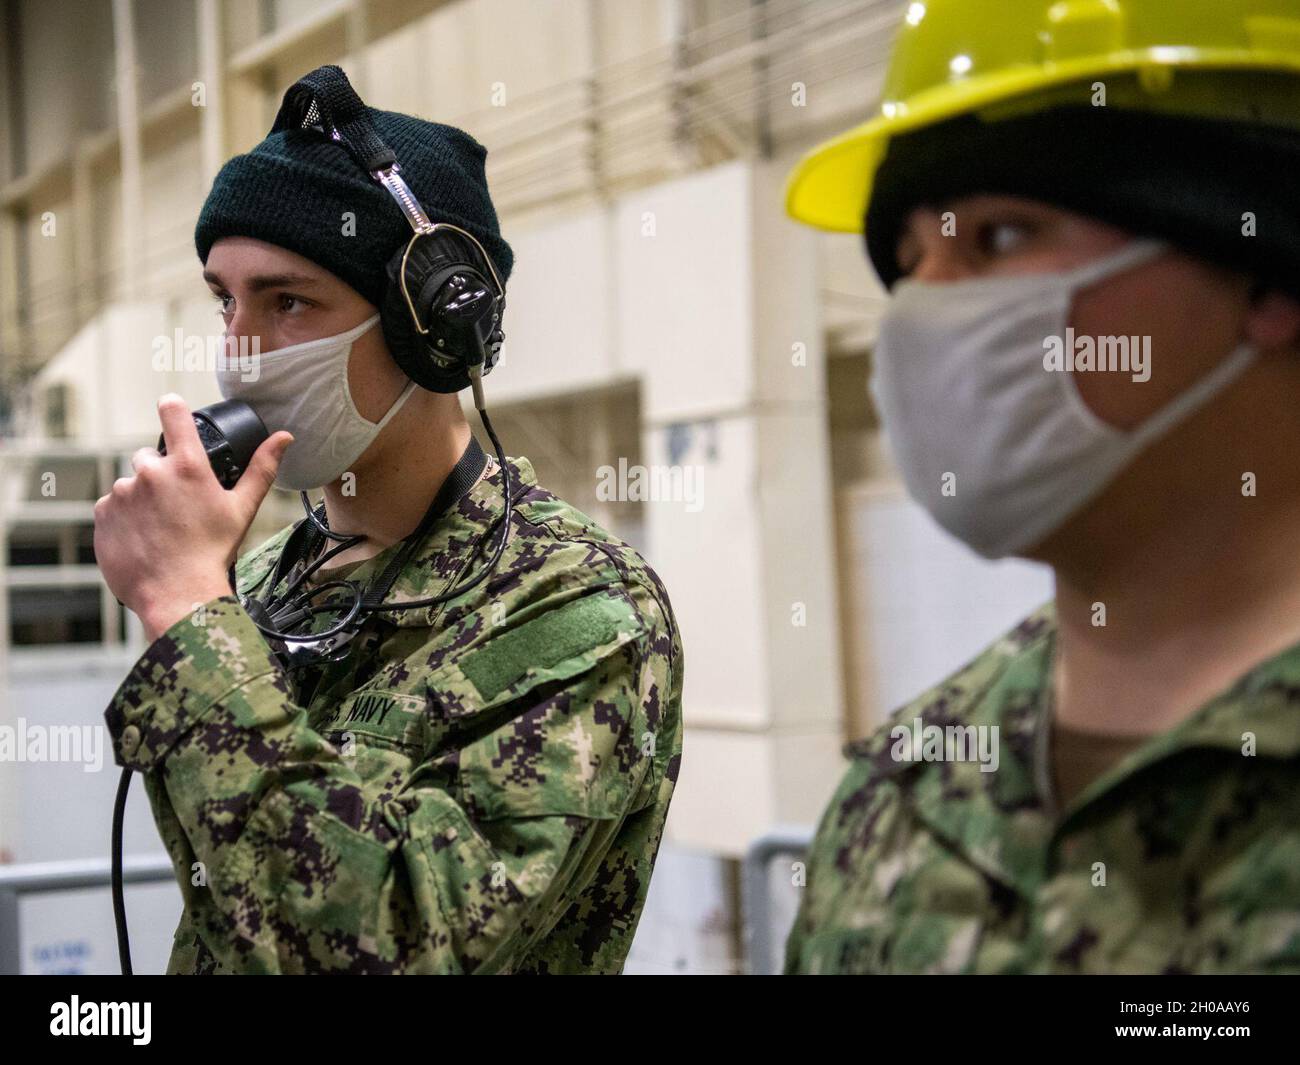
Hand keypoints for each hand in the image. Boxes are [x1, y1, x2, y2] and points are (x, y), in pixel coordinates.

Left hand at [94, 394, 292, 641]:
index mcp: (187, 466)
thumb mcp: (243, 508)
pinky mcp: (103, 514)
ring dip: (142, 500)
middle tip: (177, 508)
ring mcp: (122, 493)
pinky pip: (112, 507)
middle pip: (150, 457)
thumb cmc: (213, 552)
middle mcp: (150, 472)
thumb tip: (283, 438)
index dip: (173, 408)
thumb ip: (261, 468)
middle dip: (161, 475)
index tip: (172, 410)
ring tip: (161, 530)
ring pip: (131, 485)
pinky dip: (125, 519)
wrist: (177, 595)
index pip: (172, 412)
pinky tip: (143, 540)